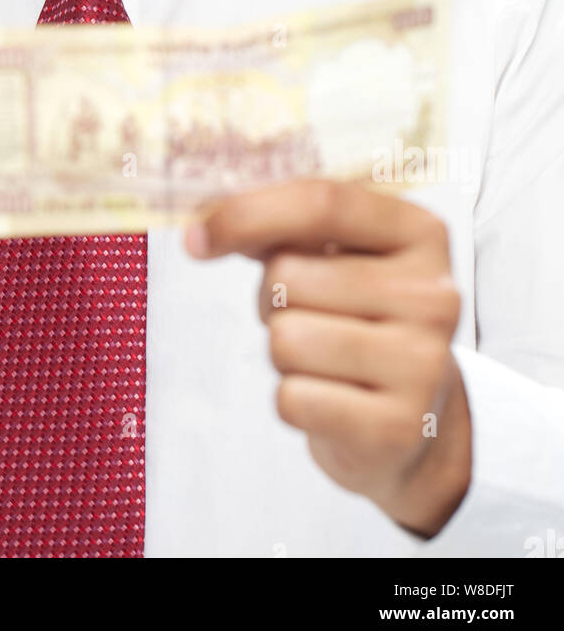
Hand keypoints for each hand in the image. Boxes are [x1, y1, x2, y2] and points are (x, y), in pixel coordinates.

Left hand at [184, 178, 470, 536]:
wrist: (415, 416)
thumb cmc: (358, 317)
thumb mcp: (338, 256)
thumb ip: (282, 226)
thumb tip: (205, 223)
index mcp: (421, 234)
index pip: (323, 202)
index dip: (247, 212)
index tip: (197, 235)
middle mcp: (434, 294)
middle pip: (288, 275)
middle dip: (271, 299)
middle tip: (308, 316)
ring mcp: (423, 364)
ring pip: (284, 338)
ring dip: (282, 352)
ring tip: (323, 359)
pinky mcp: (397, 428)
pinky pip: (292, 399)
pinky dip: (293, 400)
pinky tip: (331, 398)